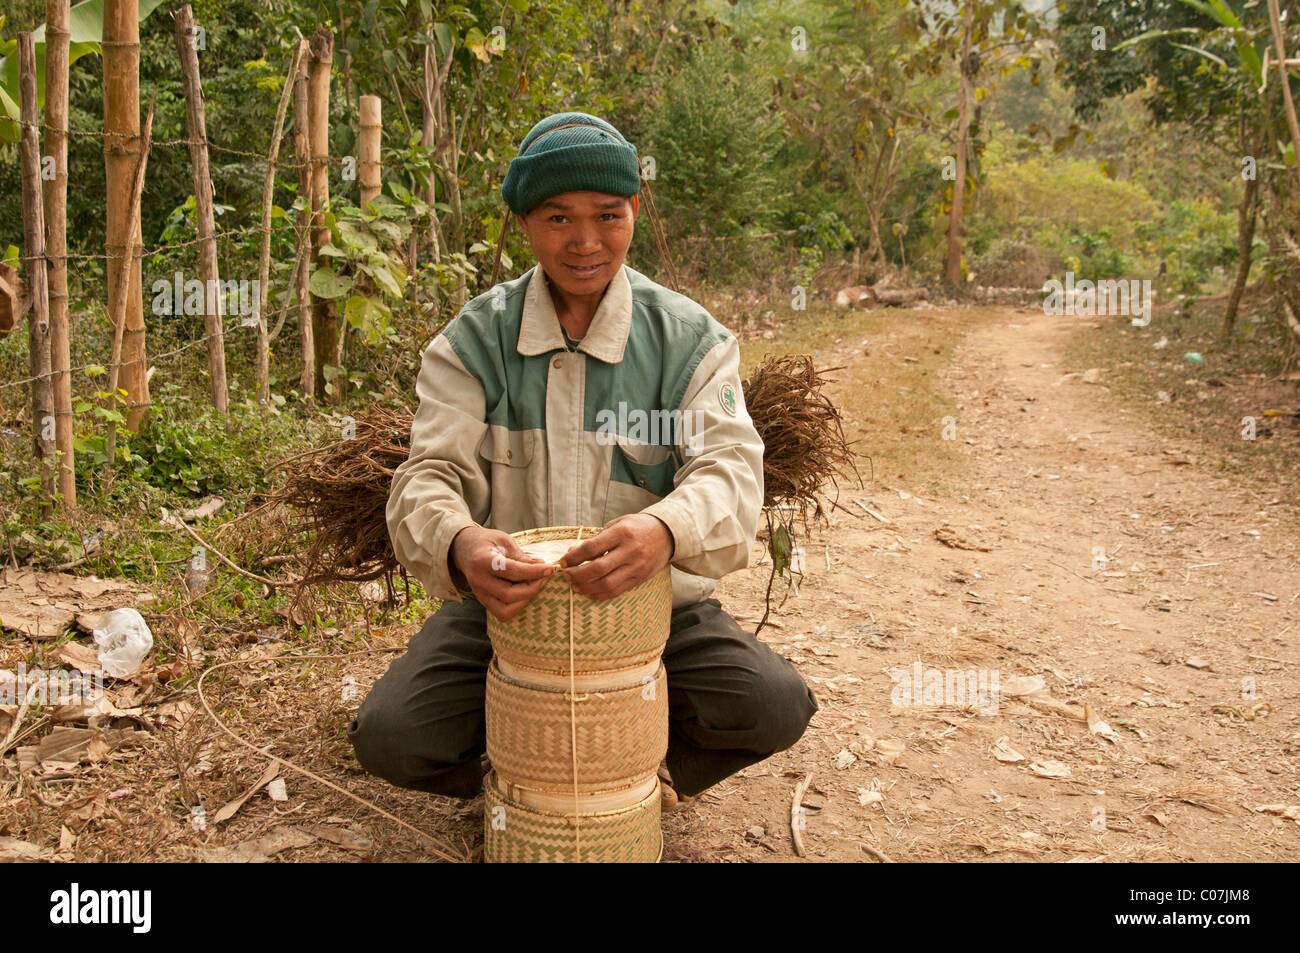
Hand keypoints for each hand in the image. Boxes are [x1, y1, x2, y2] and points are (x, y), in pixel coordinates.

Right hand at [450, 525, 553, 621]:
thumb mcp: (504, 541)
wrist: (463, 548)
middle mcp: (479, 580)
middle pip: (510, 594)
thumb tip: (541, 566)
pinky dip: (516, 607)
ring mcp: (479, 594)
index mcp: (483, 561)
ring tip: (535, 585)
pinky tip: (524, 593)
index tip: (549, 568)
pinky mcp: (483, 601)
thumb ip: (521, 556)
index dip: (534, 572)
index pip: (513, 571)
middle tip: (544, 577)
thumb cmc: (486, 542)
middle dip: (533, 587)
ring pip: (505, 609)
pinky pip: (501, 613)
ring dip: (525, 600)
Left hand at [558, 514, 673, 600]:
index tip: (563, 561)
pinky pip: (616, 591)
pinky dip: (599, 594)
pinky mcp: (639, 579)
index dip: (574, 557)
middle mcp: (630, 551)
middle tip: (566, 574)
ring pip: (606, 584)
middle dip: (576, 574)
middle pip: (598, 569)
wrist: (667, 534)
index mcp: (622, 533)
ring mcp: (636, 567)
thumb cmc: (637, 527)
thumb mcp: (618, 524)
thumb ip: (597, 539)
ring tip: (575, 584)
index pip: (592, 548)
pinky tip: (589, 591)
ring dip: (586, 587)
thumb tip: (573, 553)